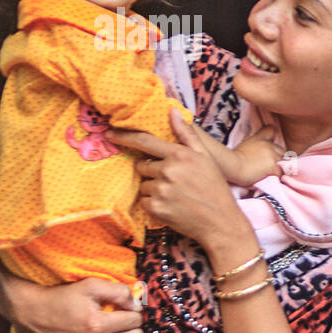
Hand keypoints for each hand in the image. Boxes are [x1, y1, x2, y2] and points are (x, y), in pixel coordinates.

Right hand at [8, 276, 141, 332]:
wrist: (34, 315)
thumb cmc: (64, 299)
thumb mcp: (92, 285)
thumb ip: (119, 292)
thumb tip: (138, 306)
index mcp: (96, 324)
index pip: (135, 321)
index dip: (134, 313)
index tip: (126, 311)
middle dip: (133, 329)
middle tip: (124, 324)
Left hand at [109, 108, 246, 247]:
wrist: (221, 221)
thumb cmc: (215, 188)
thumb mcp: (206, 158)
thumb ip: (187, 134)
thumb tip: (172, 111)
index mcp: (180, 155)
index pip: (145, 141)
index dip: (125, 137)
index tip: (110, 133)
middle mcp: (169, 170)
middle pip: (142, 166)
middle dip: (152, 172)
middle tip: (173, 182)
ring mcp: (161, 190)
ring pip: (143, 185)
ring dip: (154, 189)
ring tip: (175, 196)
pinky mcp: (156, 208)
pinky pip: (144, 201)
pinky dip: (154, 204)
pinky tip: (171, 206)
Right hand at [223, 126, 284, 186]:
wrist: (232, 166)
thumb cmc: (233, 159)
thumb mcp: (243, 146)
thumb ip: (253, 145)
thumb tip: (258, 153)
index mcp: (259, 139)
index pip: (271, 130)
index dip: (274, 137)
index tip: (272, 146)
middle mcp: (268, 145)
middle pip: (282, 151)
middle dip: (279, 158)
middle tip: (270, 166)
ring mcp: (272, 155)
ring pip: (284, 162)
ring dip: (280, 168)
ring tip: (271, 173)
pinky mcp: (273, 166)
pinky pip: (281, 173)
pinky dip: (277, 177)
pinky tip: (270, 178)